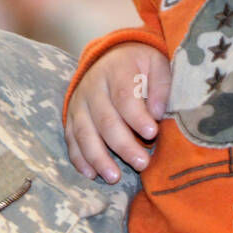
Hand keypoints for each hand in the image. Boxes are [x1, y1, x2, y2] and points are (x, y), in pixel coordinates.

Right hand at [65, 43, 169, 183]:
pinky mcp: (72, 117)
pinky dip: (79, 158)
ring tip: (115, 177)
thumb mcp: (156, 64)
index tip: (152, 133)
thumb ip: (161, 86)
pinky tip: (91, 174)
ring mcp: (79, 103)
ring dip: (98, 157)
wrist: (109, 55)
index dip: (136, 116)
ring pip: (85, 133)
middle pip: (105, 120)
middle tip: (142, 163)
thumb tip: (157, 113)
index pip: (124, 96)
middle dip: (123, 145)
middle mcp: (93, 87)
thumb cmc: (139, 64)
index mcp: (116, 70)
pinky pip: (72, 139)